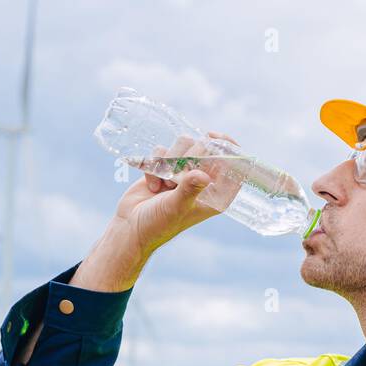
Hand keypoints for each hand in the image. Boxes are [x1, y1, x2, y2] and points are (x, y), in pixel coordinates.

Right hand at [70, 132, 239, 292]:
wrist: (130, 228)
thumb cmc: (157, 225)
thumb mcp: (176, 208)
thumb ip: (189, 189)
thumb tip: (203, 175)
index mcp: (216, 195)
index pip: (234, 165)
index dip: (228, 147)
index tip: (213, 137)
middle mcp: (203, 182)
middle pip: (206, 148)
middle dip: (189, 156)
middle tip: (177, 177)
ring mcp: (184, 174)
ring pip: (184, 144)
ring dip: (170, 161)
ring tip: (165, 184)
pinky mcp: (165, 168)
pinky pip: (162, 151)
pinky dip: (154, 167)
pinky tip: (153, 187)